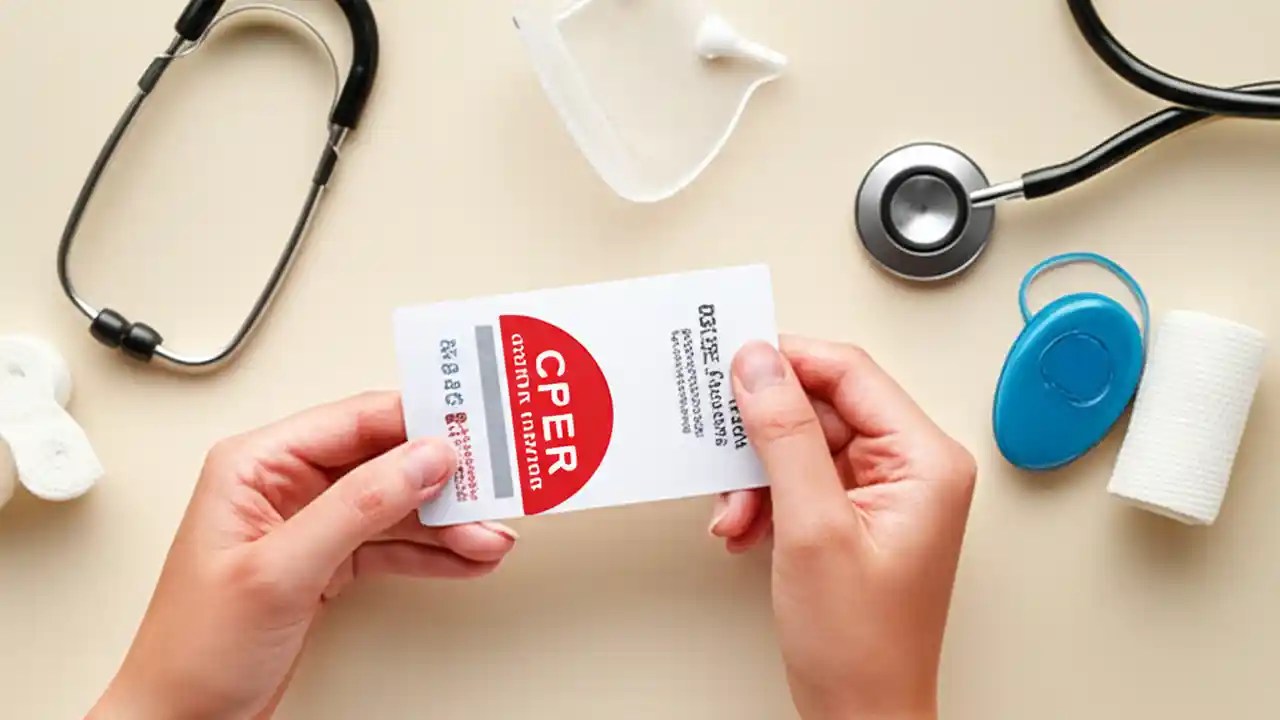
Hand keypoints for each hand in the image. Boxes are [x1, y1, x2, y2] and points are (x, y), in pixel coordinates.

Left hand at [89, 392, 517, 719]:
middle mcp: (285, 485)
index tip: (473, 425)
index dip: (419, 420)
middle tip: (495, 482)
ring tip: (490, 534)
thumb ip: (359, 506)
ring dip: (447, 522)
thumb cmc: (195, 650)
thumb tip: (423, 458)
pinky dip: (433, 553)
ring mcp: (309, 524)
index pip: (356, 420)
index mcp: (258, 464)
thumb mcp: (282, 569)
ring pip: (397, 504)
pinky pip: (393, 544)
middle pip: (385, 460)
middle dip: (444, 477)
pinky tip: (466, 557)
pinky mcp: (327, 562)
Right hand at [709, 337, 975, 719]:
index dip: (787, 362)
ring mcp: (882, 493)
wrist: (860, 715)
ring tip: (736, 513)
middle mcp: (911, 468)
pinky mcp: (853, 516)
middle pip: (822, 408)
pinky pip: (798, 478)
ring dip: (756, 475)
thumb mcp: (811, 526)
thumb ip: (785, 435)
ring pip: (802, 444)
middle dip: (762, 437)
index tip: (732, 363)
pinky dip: (763, 498)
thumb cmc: (861, 644)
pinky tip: (745, 527)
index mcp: (925, 460)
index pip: (851, 373)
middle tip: (719, 448)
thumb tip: (760, 364)